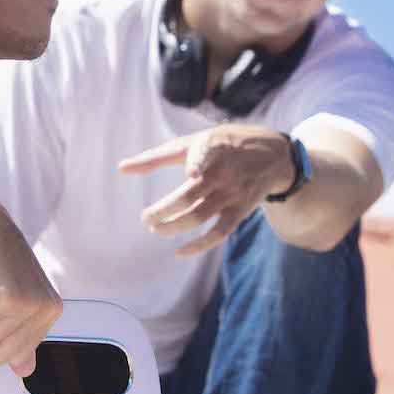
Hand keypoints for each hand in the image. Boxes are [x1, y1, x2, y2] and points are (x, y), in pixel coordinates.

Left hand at [118, 125, 295, 256]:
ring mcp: (233, 193)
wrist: (273, 154)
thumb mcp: (194, 141)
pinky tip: (180, 252)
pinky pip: (219, 233)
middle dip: (163, 211)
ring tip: (156, 228)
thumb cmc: (222, 145)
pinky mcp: (240, 210)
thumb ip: (157, 156)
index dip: (198, 163)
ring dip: (173, 227)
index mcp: (211, 148)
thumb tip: (120, 168)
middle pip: (190, 196)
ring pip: (199, 216)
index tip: (193, 173)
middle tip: (146, 219)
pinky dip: (199, 246)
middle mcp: (223, 172)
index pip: (205, 156)